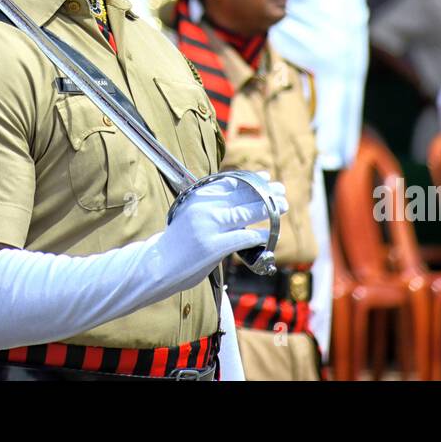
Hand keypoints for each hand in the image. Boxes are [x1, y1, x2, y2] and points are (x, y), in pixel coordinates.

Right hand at [149, 173, 287, 293]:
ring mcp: (208, 226)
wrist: (158, 265)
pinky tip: (268, 235)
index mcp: (199, 196)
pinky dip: (259, 235)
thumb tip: (243, 200)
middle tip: (281, 191)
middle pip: (242, 194)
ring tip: (282, 207)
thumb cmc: (179, 242)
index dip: (251, 179)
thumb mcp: (192, 214)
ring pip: (245, 213)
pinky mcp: (213, 246)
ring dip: (268, 209)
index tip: (265, 177)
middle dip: (266, 192)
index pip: (230, 181)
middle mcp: (204, 207)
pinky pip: (243, 237)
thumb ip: (213, 205)